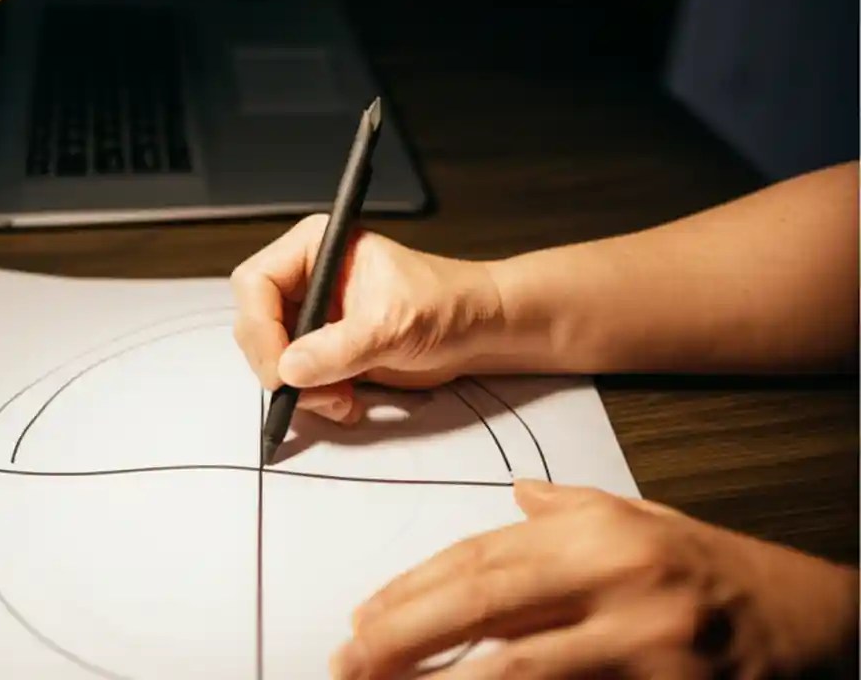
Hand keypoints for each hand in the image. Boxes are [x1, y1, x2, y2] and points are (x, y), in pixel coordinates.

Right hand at [229, 215, 504, 422]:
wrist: (476, 329)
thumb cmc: (445, 304)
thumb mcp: (392, 324)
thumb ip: (339, 348)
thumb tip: (289, 370)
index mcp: (315, 248)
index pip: (255, 283)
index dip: (259, 328)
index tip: (281, 369)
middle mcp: (305, 278)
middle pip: (255, 324)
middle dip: (280, 366)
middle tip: (314, 392)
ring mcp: (312, 315)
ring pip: (273, 358)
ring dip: (301, 389)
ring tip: (342, 400)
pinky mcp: (322, 347)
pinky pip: (295, 378)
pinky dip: (314, 398)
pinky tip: (347, 402)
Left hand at [333, 480, 858, 678]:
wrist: (811, 623)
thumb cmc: (712, 570)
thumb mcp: (638, 519)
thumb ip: (564, 512)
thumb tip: (510, 497)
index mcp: (598, 531)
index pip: (480, 557)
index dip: (411, 590)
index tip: (362, 617)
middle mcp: (616, 578)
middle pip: (483, 606)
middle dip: (404, 635)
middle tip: (348, 659)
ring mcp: (642, 643)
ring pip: (516, 669)